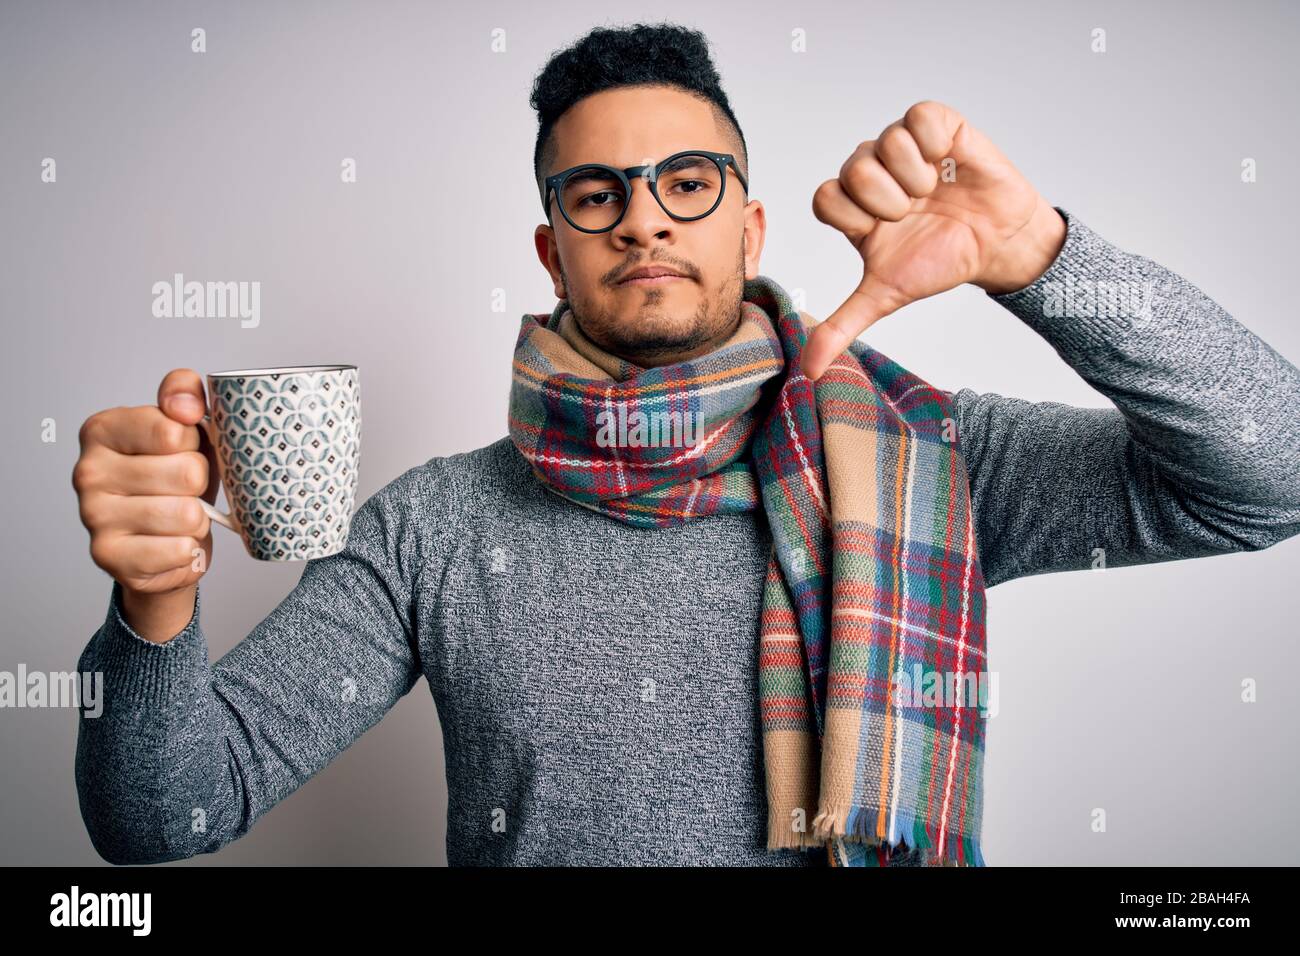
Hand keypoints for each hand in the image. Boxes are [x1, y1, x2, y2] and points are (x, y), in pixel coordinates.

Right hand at [72, 370, 219, 617]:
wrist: (169, 539)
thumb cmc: (178, 478)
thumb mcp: (190, 427)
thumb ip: (186, 393)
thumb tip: (185, 405)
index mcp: (104, 429)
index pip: (175, 430)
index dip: (196, 444)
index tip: (185, 450)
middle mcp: (88, 470)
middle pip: (187, 473)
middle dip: (201, 485)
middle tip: (185, 491)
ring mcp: (93, 515)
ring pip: (186, 514)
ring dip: (197, 520)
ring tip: (181, 518)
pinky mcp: (107, 555)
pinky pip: (177, 551)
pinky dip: (188, 551)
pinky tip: (173, 545)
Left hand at [801, 100, 1066, 379]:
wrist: (998, 245)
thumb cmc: (940, 261)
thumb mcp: (886, 295)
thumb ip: (842, 325)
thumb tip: (808, 370)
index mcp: (853, 207)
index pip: (824, 197)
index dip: (853, 218)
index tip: (882, 233)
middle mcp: (872, 171)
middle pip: (853, 169)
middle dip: (888, 202)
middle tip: (913, 213)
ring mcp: (902, 145)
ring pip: (884, 142)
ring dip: (914, 179)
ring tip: (934, 191)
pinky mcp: (936, 123)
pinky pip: (917, 116)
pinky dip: (934, 145)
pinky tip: (947, 164)